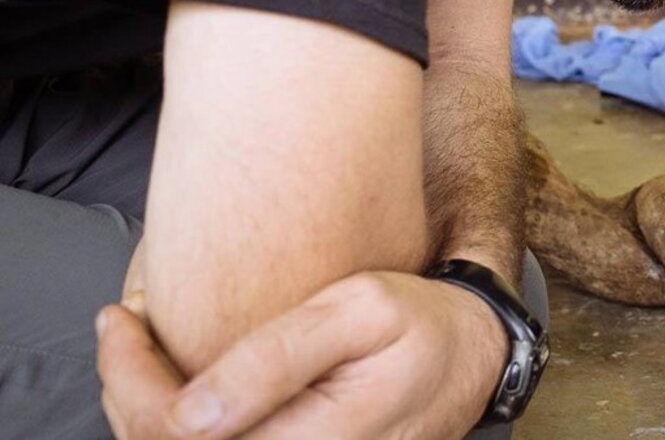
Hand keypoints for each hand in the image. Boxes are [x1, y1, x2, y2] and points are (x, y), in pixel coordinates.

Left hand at [97, 271, 505, 439]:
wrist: (471, 356)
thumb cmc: (419, 321)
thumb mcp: (359, 312)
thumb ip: (276, 359)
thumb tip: (191, 415)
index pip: (179, 435)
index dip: (129, 380)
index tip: (118, 319)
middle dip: (126, 393)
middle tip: (121, 326)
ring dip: (145, 411)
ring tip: (139, 351)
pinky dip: (180, 423)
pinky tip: (179, 383)